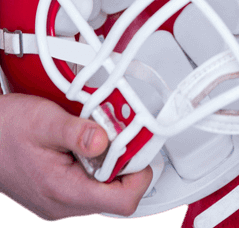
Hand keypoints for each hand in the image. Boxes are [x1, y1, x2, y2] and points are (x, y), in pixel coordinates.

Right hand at [0, 93, 151, 219]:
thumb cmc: (6, 130)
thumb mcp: (44, 121)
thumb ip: (78, 132)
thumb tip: (107, 139)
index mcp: (64, 191)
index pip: (123, 201)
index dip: (140, 172)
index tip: (140, 144)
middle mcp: (63, 204)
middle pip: (117, 193)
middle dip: (124, 160)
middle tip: (119, 131)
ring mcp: (60, 202)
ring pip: (103, 188)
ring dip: (108, 160)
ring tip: (98, 132)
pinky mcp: (57, 194)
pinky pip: (88, 184)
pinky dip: (93, 163)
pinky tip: (84, 142)